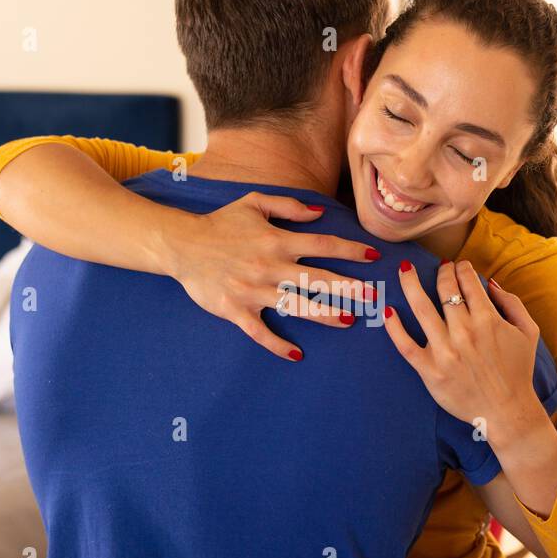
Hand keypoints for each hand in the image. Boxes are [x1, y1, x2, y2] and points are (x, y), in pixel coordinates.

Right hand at [168, 192, 380, 360]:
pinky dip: (277, 345)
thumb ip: (288, 205)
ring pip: (296, 306)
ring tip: (348, 321)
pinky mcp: (236, 310)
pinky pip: (260, 332)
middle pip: (317, 279)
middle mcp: (269, 266)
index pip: (323, 245)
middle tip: (373, 296)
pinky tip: (296, 354)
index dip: (351, 251)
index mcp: (277, 240)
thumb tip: (319, 212)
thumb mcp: (254, 203)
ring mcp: (253, 290)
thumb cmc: (221, 223)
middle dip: (348, 287)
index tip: (374, 256)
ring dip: (324, 314)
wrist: (182, 245)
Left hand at [383, 259, 544, 441]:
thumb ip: (512, 303)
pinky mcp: (430, 371)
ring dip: (411, 284)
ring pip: (421, 309)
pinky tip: (388, 311)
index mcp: (488, 320)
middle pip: (445, 290)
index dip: (462, 268)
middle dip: (441, 272)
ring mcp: (445, 352)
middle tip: (439, 267)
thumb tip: (490, 282)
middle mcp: (464, 332)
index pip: (468, 283)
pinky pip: (405, 345)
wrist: (507, 411)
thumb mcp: (528, 332)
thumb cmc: (518, 371)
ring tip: (404, 270)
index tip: (458, 265)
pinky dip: (394, 327)